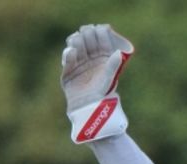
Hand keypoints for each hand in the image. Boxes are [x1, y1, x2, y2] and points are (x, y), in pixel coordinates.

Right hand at [61, 24, 133, 142]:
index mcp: (103, 57)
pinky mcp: (68, 71)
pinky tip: (71, 52)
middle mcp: (91, 58)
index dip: (100, 31)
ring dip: (76, 41)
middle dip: (87, 34)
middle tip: (87, 35)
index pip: (101, 38)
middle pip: (87, 38)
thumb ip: (113, 66)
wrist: (88, 111)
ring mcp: (79, 63)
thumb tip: (119, 53)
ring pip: (76, 44)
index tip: (100, 29)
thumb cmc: (102, 97)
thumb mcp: (108, 79)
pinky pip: (67, 58)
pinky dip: (68, 54)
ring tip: (77, 44)